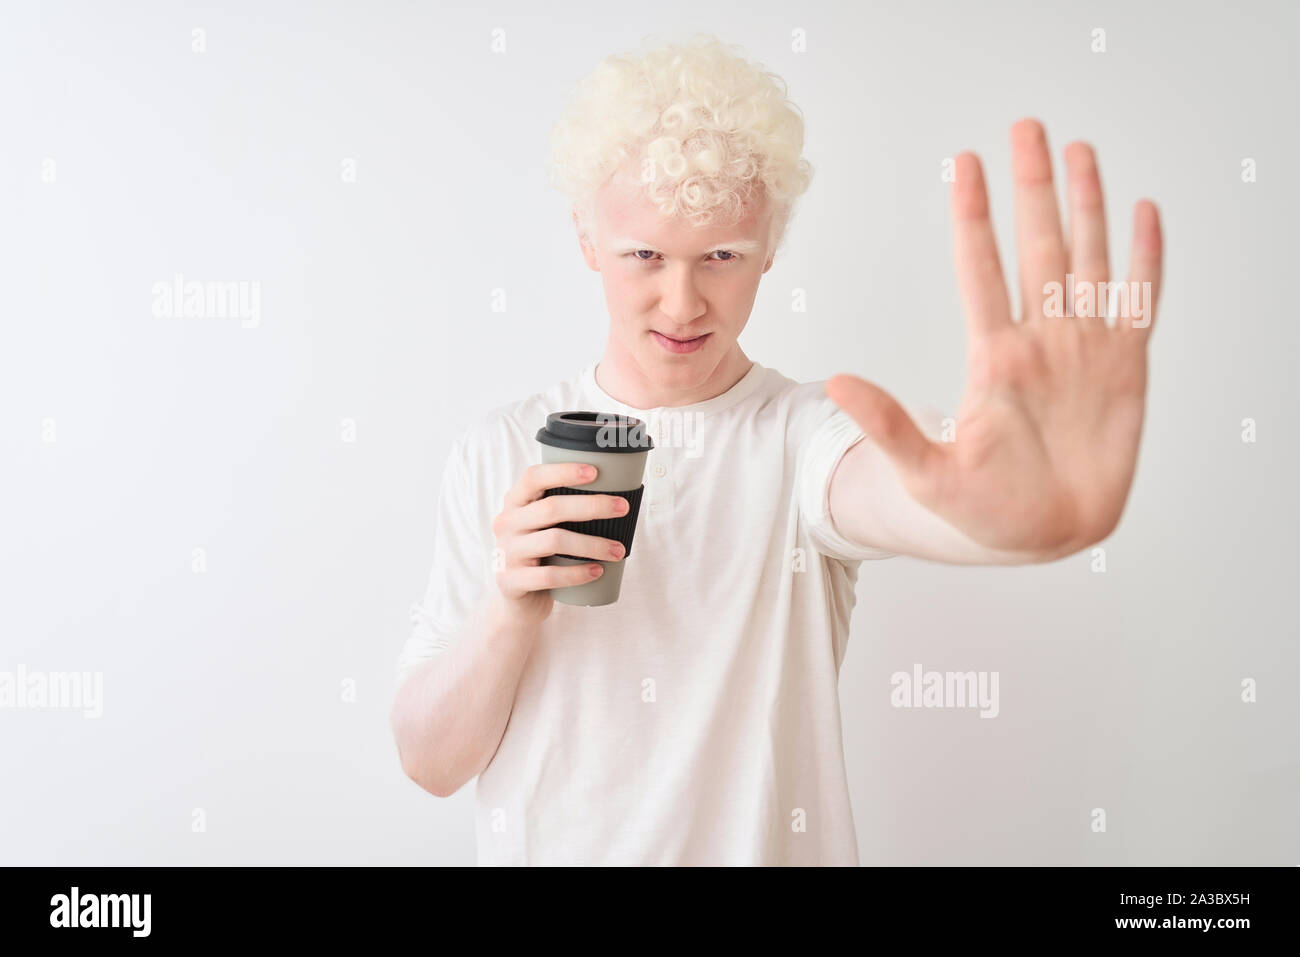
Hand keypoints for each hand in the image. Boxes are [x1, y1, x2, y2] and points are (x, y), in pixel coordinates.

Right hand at [490, 462, 629, 626]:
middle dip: (592, 506)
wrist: (518, 600)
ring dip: (592, 544)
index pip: (534, 477)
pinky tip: (598, 571)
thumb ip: (564, 510)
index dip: (563, 471)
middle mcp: (506, 524)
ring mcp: (506, 553)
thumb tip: (616, 496)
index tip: (595, 472)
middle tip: (622, 508)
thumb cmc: (541, 554)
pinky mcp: (511, 581)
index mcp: (515, 502)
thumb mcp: (543, 527)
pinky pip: (549, 576)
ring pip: (554, 541)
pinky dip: (578, 573)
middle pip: (551, 508)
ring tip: (618, 549)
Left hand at [826, 118, 1163, 556]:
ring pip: (1087, 260)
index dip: (975, 216)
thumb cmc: (982, 509)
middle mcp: (1040, 339)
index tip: (964, 164)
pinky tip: (1144, 216)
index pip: (981, 268)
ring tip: (1078, 151)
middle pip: (1037, 246)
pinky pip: (1139, 302)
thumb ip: (889, 426)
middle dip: (1033, 186)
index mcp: (994, 357)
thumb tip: (835, 385)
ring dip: (1086, 206)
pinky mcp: (1125, 367)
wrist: (1043, 533)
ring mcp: (1084, 349)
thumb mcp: (927, 472)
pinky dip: (1145, 261)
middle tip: (1025, 127)